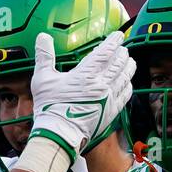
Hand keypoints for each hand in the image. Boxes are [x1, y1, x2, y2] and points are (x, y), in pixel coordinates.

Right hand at [28, 31, 133, 167]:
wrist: (59, 135)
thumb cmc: (50, 107)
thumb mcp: (42, 79)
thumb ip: (44, 56)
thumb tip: (43, 37)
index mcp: (86, 74)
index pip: (106, 52)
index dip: (113, 41)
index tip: (118, 35)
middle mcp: (101, 85)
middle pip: (118, 63)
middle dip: (122, 53)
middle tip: (122, 48)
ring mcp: (108, 99)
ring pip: (125, 77)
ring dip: (128, 67)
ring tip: (129, 61)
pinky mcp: (111, 112)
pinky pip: (125, 95)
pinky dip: (128, 85)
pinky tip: (127, 82)